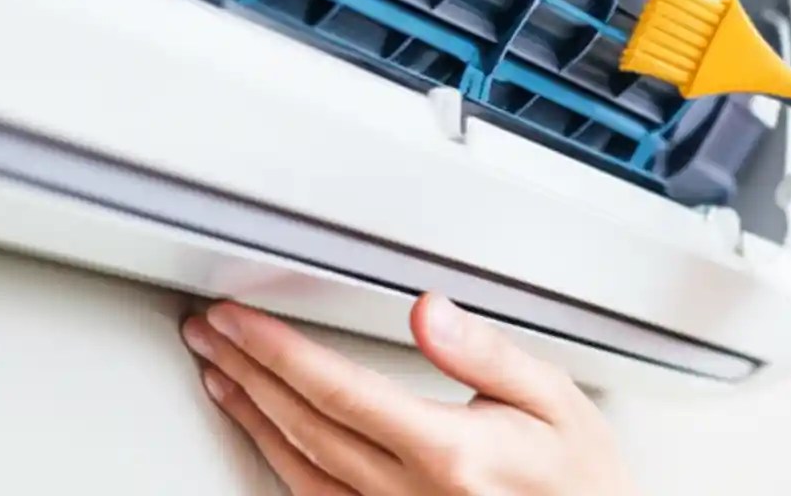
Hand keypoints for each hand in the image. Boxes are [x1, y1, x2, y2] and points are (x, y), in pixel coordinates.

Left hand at [181, 294, 637, 494]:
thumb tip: (429, 312)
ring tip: (220, 374)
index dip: (277, 350)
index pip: (338, 390)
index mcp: (447, 451)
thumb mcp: (553, 396)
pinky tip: (265, 436)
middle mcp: (410, 492)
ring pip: (299, 466)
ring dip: (251, 415)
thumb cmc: (579, 475)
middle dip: (248, 370)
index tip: (239, 319)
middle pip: (305, 424)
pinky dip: (279, 460)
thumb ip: (486, 352)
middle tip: (211, 332)